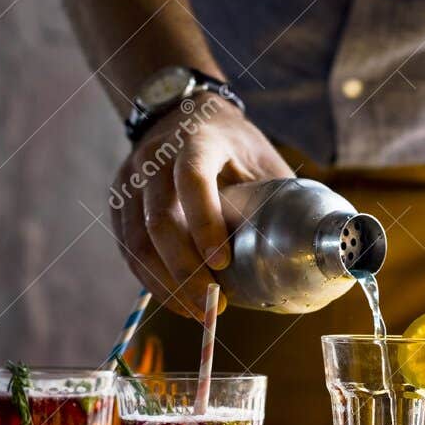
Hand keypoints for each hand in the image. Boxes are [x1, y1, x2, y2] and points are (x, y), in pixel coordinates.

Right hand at [109, 95, 293, 316]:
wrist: (184, 114)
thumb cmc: (234, 145)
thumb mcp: (262, 158)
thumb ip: (276, 197)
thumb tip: (303, 249)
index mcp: (196, 139)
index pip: (190, 177)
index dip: (204, 221)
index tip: (222, 262)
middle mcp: (155, 157)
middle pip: (159, 218)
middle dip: (185, 269)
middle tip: (212, 302)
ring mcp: (131, 180)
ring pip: (137, 240)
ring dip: (165, 283)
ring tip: (196, 310)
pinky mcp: (120, 203)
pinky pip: (128, 248)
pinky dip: (151, 280)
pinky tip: (175, 300)